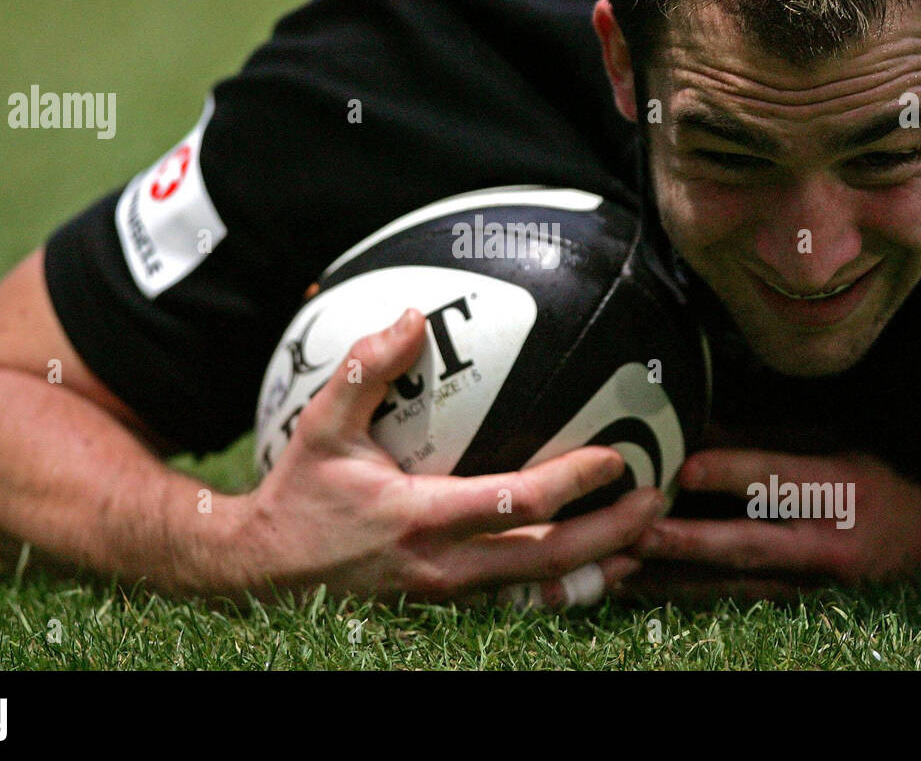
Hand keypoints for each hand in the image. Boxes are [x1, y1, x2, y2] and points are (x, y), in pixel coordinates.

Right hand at [232, 309, 663, 602]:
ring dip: (595, 566)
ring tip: (641, 543)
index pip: (516, 504)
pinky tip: (591, 570)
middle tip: (655, 503)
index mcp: (421, 518)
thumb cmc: (300, 493)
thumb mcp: (322, 426)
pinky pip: (517, 599)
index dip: (571, 481)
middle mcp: (443, 565)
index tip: (614, 458)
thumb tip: (413, 317)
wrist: (265, 569)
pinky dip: (562, 586)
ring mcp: (447, 594)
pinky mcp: (446, 603)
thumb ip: (366, 370)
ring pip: (538, 588)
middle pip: (547, 558)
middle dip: (609, 534)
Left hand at [617, 427, 920, 602]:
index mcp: (840, 489)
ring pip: (735, 582)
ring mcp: (814, 580)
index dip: (732, 471)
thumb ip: (767, 442)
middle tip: (635, 536)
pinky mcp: (801, 597)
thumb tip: (702, 429)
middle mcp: (826, 542)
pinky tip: (648, 589)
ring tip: (620, 572)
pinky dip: (691, 592)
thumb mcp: (836, 444)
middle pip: (748, 543)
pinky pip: (738, 595)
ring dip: (675, 578)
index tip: (684, 466)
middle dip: (687, 541)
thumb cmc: (885, 476)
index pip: (779, 479)